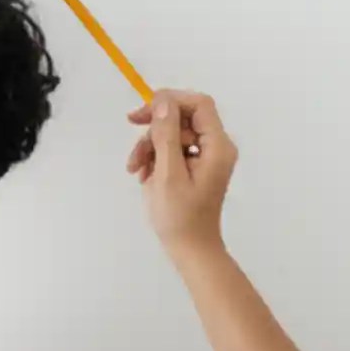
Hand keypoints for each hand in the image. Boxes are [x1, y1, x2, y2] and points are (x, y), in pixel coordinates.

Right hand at [126, 89, 237, 258]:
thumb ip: (166, 134)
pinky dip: (156, 158)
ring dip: (151, 146)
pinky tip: (144, 175)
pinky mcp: (196, 167)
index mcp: (218, 146)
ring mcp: (207, 157)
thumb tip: (163, 101)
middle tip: (131, 133)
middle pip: (183, 118)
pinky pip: (174, 150)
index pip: (199, 104)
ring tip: (135, 169)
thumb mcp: (168, 173)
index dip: (170, 100)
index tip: (143, 112)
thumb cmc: (180, 217)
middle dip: (155, 129)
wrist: (190, 250)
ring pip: (174, 134)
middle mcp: (217, 147)